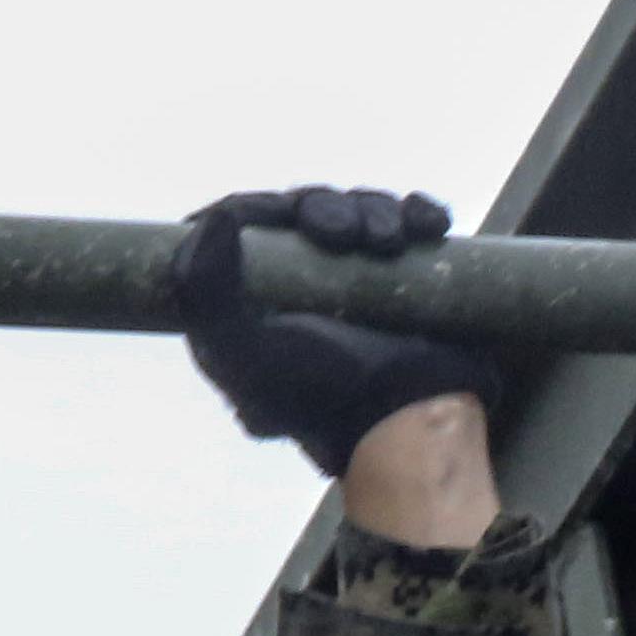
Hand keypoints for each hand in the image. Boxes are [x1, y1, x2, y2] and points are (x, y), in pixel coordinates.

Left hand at [176, 185, 496, 472]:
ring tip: (389, 243)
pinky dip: (420, 214)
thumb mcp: (242, 356)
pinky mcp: (411, 279)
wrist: (407, 428)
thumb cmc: (319, 401)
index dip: (261, 207)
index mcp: (251, 298)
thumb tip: (218, 214)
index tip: (283, 216)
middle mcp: (303, 285)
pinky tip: (430, 227)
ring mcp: (361, 279)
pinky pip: (413, 223)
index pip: (245, 223)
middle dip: (326, 208)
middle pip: (306, 208)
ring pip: (361, 209)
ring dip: (376, 210)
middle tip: (345, 237)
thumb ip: (205, 292)